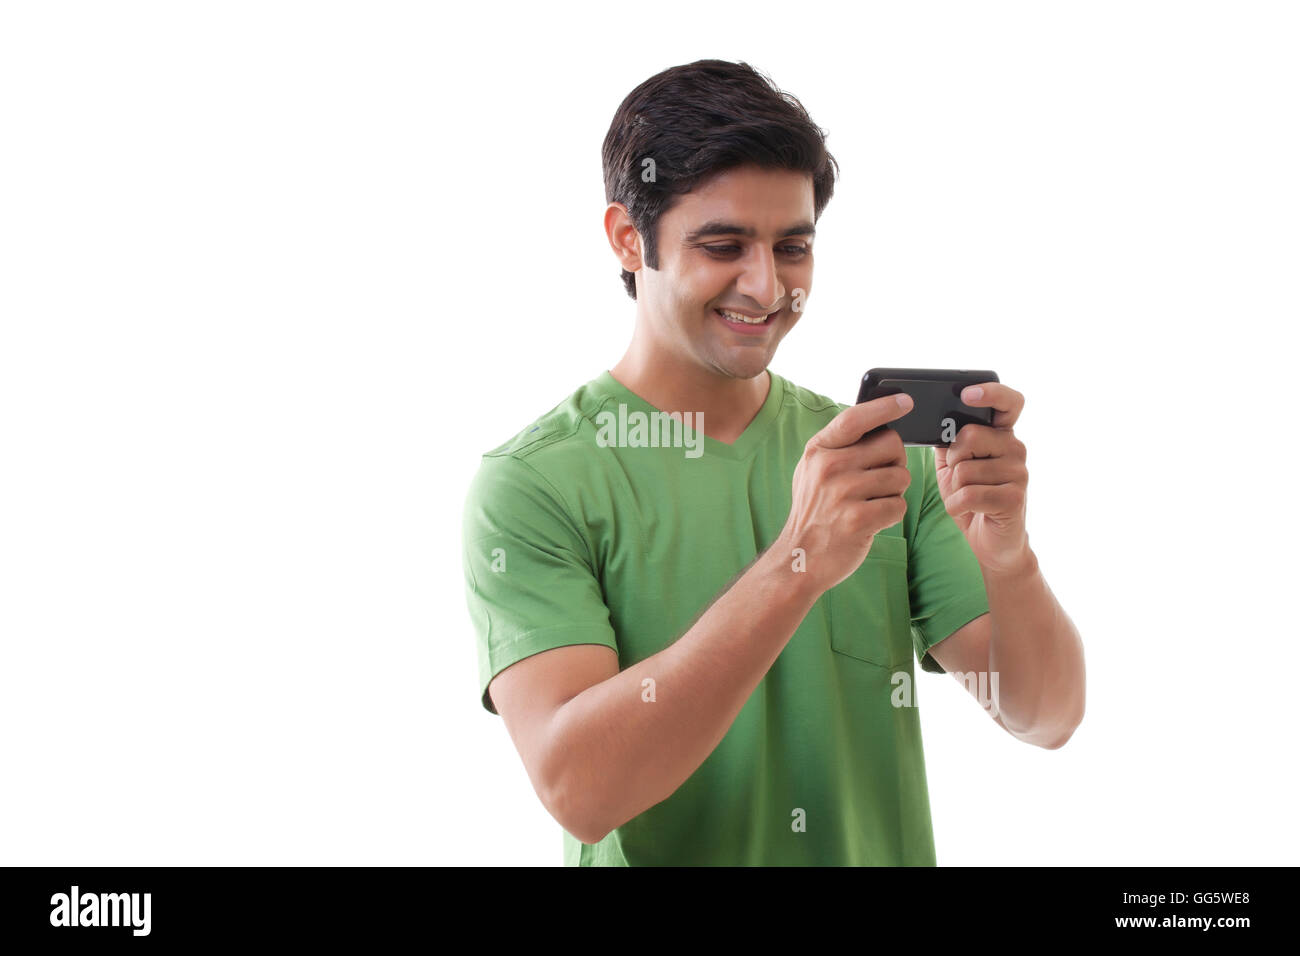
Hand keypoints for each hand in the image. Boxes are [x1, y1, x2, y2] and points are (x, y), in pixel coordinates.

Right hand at [776, 393, 913, 595]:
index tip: (906, 401)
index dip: (883, 407)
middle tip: (881, 477)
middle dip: (895, 461)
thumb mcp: (813, 471)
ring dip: (894, 492)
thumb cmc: (815, 511)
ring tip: (871, 503)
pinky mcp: (858, 519)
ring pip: (900, 477)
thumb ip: (838, 446)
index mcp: (818, 450)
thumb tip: (879, 422)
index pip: (855, 419)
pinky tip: (872, 521)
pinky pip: (898, 505)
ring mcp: (843, 493)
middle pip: (891, 445)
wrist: (799, 558)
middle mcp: (829, 467)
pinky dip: (892, 514)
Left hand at [934, 382, 1032, 575]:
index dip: (990, 393)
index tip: (967, 393)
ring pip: (964, 469)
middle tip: (959, 478)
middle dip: (953, 460)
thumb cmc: (970, 499)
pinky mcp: (1014, 498)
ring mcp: (1019, 473)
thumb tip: (932, 418)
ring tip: (966, 499)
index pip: (1008, 402)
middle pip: (970, 436)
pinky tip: (967, 511)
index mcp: (1001, 435)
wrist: (990, 543)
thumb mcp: (953, 466)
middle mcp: (1015, 448)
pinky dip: (956, 506)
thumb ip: (948, 441)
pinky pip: (968, 494)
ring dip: (953, 490)